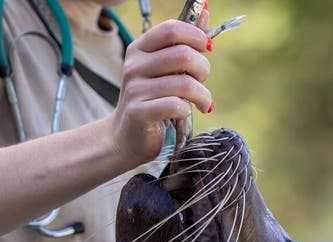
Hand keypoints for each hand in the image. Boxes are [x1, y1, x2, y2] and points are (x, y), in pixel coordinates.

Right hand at [107, 19, 211, 168]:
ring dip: (202, 95)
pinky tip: (185, 113)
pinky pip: (175, 105)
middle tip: (202, 81)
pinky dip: (187, 110)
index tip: (205, 50)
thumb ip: (184, 42)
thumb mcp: (165, 69)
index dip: (196, 36)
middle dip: (203, 68)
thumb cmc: (151, 100)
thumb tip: (204, 10)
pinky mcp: (139, 113)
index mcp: (140, 49)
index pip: (172, 29)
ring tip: (202, 103)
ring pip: (184, 83)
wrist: (127, 137)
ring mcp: (135, 90)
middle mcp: (134, 66)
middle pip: (182, 55)